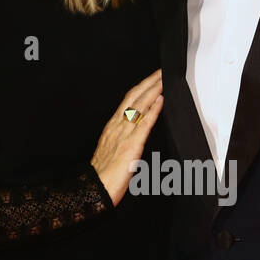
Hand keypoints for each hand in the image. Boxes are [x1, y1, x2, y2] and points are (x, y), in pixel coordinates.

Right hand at [90, 69, 162, 205]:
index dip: (142, 86)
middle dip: (150, 82)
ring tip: (165, 78)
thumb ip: (124, 136)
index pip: (129, 100)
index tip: (153, 76)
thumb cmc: (104, 174)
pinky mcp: (131, 146)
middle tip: (163, 69)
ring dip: (154, 90)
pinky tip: (161, 101)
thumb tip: (138, 128)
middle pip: (135, 97)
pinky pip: (144, 124)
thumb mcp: (113, 149)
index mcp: (113, 126)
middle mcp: (117, 126)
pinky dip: (153, 111)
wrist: (94, 190)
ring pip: (140, 106)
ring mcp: (123, 134)